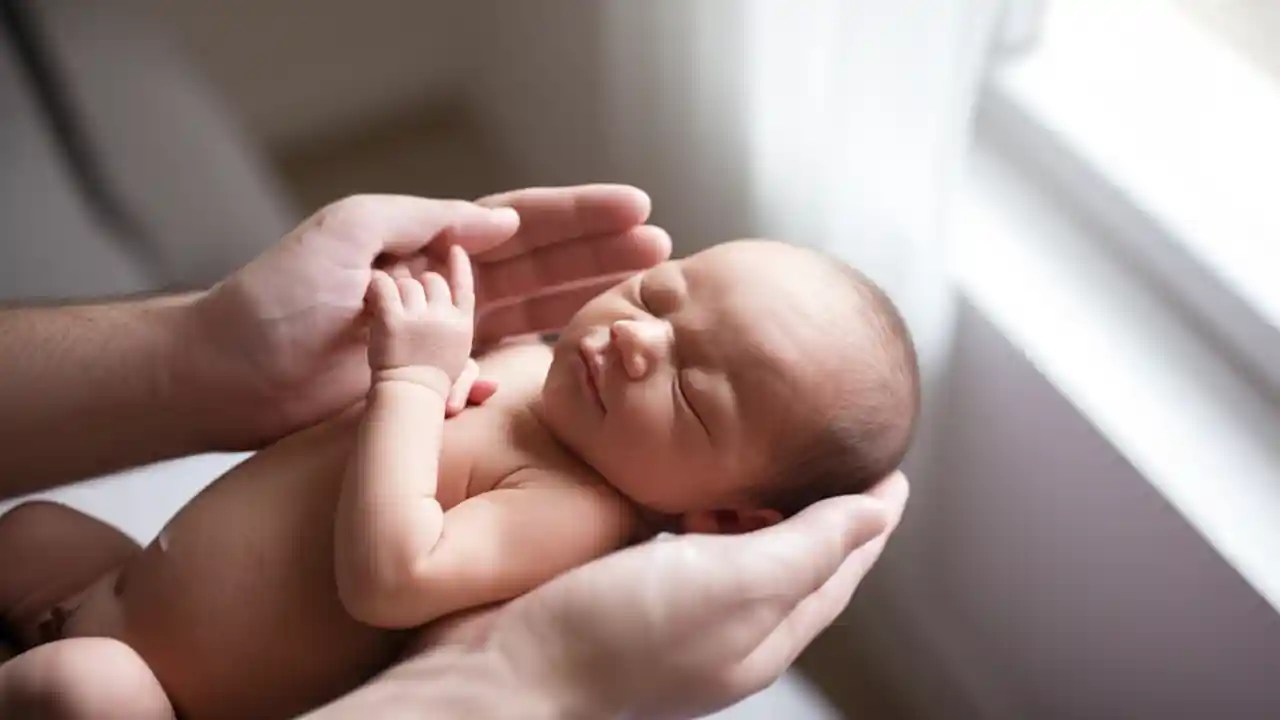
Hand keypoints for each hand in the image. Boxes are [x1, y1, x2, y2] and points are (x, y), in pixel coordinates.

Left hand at [186, 186, 669, 447]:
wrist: (229, 377)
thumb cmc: (277, 300)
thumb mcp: (347, 233)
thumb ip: (423, 221)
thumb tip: (499, 220)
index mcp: (430, 241)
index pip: (521, 220)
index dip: (581, 214)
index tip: (638, 206)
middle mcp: (447, 285)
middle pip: (543, 263)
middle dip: (603, 253)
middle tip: (664, 247)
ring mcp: (447, 336)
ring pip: (533, 314)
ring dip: (585, 302)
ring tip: (643, 293)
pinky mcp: (437, 386)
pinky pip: (502, 371)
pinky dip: (540, 368)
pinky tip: (579, 365)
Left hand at [366, 246, 474, 389]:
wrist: (404, 402)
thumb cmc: (429, 393)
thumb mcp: (459, 381)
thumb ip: (472, 374)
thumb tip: (492, 387)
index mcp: (462, 327)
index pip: (464, 287)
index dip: (460, 267)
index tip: (455, 250)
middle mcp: (444, 318)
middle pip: (432, 281)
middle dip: (417, 284)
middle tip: (402, 299)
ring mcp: (419, 317)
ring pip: (408, 283)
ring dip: (394, 290)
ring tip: (386, 308)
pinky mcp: (393, 319)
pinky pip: (384, 286)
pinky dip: (375, 287)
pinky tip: (371, 296)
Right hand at [410, 473, 908, 718]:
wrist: (500, 674)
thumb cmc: (616, 636)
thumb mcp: (731, 583)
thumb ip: (808, 548)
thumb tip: (878, 514)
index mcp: (762, 633)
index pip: (839, 566)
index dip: (868, 516)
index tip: (889, 469)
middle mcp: (722, 627)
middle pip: (793, 560)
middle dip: (818, 509)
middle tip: (829, 453)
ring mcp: (670, 612)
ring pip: (734, 549)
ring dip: (755, 505)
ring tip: (760, 458)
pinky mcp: (621, 592)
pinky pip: (678, 544)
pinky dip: (695, 511)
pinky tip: (679, 487)